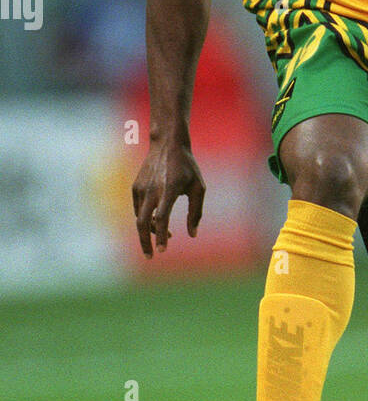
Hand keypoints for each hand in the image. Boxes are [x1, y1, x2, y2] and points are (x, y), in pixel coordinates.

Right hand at [132, 140, 204, 257]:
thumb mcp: (198, 187)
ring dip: (150, 231)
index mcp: (169, 189)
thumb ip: (196, 212)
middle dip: (145, 242)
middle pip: (143, 222)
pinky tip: (156, 222)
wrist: (167, 144)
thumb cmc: (187, 167)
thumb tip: (192, 234)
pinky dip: (145, 219)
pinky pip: (138, 209)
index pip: (161, 217)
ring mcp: (141, 188)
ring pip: (139, 217)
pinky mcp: (135, 187)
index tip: (162, 251)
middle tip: (151, 256)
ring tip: (165, 236)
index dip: (160, 235)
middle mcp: (152, 189)